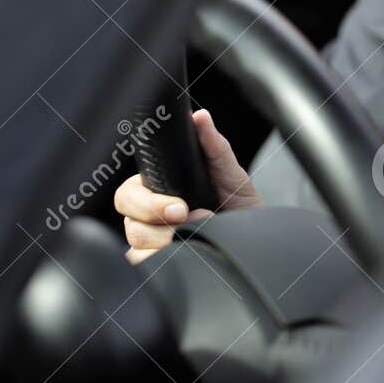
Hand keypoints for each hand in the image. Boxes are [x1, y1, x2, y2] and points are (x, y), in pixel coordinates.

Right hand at [114, 109, 263, 264]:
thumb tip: (201, 117)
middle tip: (188, 217)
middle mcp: (148, 215)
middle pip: (128, 219)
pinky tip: (186, 254)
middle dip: (156, 219)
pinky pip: (143, 265)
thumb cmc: (240, 204)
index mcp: (158, 189)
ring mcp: (151, 241)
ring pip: (135, 245)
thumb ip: (213, 145)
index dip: (147, 201)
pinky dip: (163, 261)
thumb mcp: (230, 173)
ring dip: (167, 242)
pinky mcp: (158, 263)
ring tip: (197, 235)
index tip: (179, 206)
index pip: (129, 192)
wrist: (256, 238)